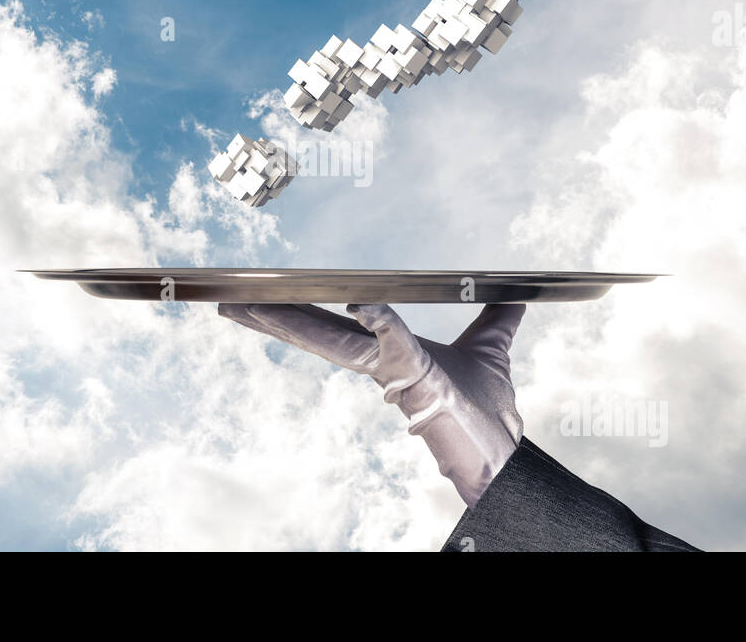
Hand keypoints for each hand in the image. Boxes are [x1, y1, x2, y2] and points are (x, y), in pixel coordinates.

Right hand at [218, 302, 524, 505]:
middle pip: (318, 334)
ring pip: (333, 341)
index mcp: (387, 354)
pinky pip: (396, 340)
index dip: (301, 312)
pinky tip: (363, 303)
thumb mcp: (491, 348)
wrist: (502, 453)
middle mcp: (380, 364)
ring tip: (247, 307)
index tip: (270, 296)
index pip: (335, 327)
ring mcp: (393, 372)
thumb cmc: (490, 411)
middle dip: (274, 318)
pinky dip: (381, 320)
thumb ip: (496, 318)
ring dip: (290, 323)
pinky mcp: (417, 377)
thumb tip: (512, 294)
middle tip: (233, 301)